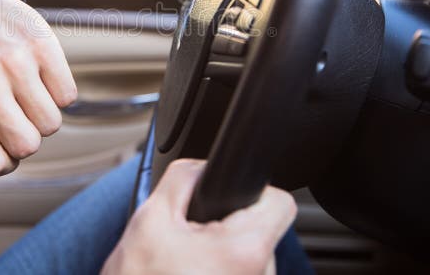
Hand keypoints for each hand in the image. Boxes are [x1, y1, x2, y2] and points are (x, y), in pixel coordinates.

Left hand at [0, 0, 76, 205]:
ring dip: (45, 118)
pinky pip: (68, 96)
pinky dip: (60, 95)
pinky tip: (41, 78)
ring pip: (51, 123)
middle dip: (27, 139)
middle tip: (18, 118)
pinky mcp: (41, 44)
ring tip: (29, 97)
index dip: (4, 162)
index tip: (1, 143)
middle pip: (27, 145)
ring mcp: (13, 60)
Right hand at [102, 159, 296, 274]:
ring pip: (250, 257)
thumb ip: (184, 178)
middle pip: (262, 230)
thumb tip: (202, 166)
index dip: (253, 191)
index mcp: (245, 251)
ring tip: (187, 263)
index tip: (228, 198)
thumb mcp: (151, 218)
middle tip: (192, 238)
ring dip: (222, 253)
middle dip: (227, 226)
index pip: (279, 202)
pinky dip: (219, 272)